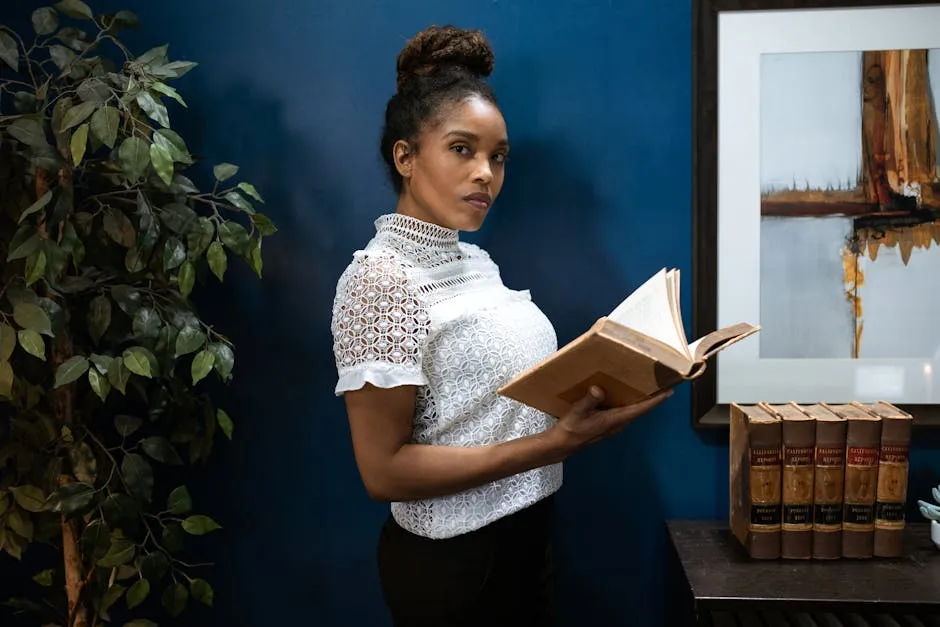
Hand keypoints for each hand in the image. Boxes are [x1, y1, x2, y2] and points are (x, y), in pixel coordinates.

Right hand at [552, 386, 672, 453]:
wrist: (563, 444)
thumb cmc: (570, 429)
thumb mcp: (577, 412)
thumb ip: (589, 400)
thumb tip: (599, 389)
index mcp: (613, 420)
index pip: (639, 409)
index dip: (654, 401)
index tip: (668, 393)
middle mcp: (618, 424)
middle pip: (640, 410)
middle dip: (653, 399)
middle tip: (664, 384)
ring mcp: (614, 425)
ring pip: (633, 411)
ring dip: (642, 401)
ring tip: (650, 387)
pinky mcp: (608, 424)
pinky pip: (625, 412)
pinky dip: (631, 403)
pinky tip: (627, 395)